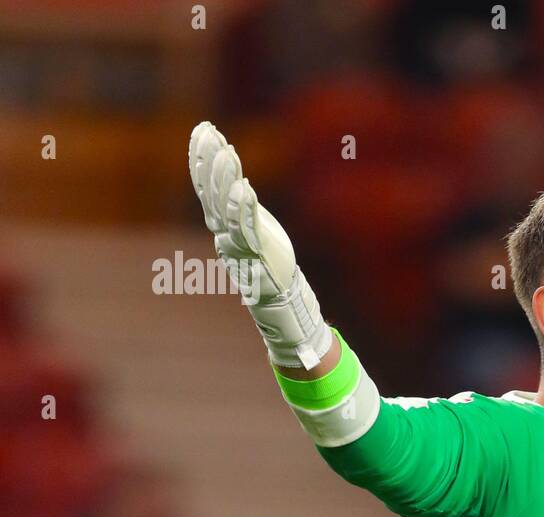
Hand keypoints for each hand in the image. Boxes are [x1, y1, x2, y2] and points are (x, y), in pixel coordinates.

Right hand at [188, 122, 330, 369]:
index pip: (207, 184)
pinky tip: (243, 188)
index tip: (203, 129)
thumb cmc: (268, 264)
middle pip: (213, 192)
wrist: (280, 301)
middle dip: (210, 162)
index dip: (203, 157)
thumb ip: (238, 205)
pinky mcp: (257, 254)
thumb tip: (228, 176)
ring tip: (226, 153)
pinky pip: (246, 228)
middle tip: (210, 134)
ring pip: (226, 207)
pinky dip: (242, 209)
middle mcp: (226, 231)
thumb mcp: (251, 229)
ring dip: (224, 180)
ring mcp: (239, 243)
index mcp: (222, 223)